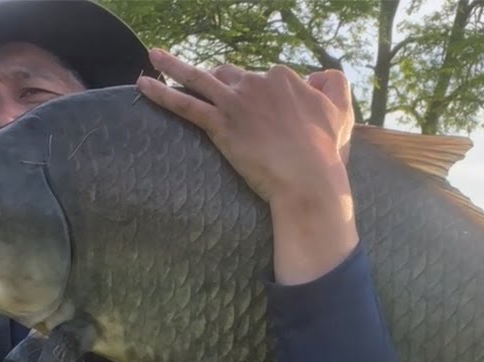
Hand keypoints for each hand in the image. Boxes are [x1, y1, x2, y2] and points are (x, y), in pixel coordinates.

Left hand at [138, 50, 360, 284]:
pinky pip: (183, 103)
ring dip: (174, 66)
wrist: (308, 180)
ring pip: (199, 78)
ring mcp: (235, 103)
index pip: (261, 76)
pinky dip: (160, 92)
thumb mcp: (341, 111)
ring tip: (155, 58)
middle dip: (220, 84)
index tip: (257, 111)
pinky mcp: (219, 125)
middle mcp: (257, 82)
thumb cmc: (326, 153)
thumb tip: (318, 76)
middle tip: (211, 97)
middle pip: (229, 75)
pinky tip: (142, 83)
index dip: (256, 93)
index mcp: (283, 77)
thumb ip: (333, 85)